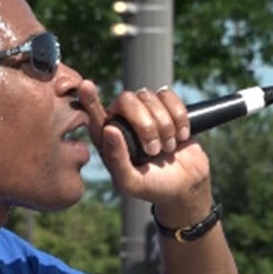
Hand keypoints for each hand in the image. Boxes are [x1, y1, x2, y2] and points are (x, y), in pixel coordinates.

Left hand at [78, 82, 212, 214]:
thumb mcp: (131, 182)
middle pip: (126, 100)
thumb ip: (117, 160)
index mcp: (107, 139)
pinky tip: (180, 136)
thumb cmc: (153, 186)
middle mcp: (122, 121)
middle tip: (155, 150)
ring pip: (149, 97)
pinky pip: (169, 96)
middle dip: (146, 125)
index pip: (94, 115)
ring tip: (168, 148)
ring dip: (165, 126)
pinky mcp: (166, 107)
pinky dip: (179, 117)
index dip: (90, 100)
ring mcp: (144, 112)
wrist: (186, 185)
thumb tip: (109, 130)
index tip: (86, 86)